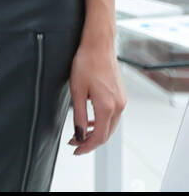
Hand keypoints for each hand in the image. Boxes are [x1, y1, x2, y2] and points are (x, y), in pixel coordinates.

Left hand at [67, 33, 125, 155]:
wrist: (99, 45)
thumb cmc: (86, 63)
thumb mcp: (77, 90)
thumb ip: (79, 115)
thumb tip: (79, 134)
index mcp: (107, 107)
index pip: (99, 136)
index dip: (87, 146)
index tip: (75, 150)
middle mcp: (119, 106)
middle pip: (107, 133)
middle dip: (90, 141)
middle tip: (74, 142)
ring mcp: (122, 101)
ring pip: (110, 125)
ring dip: (96, 132)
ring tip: (80, 133)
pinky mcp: (121, 96)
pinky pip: (113, 115)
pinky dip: (101, 122)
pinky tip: (91, 121)